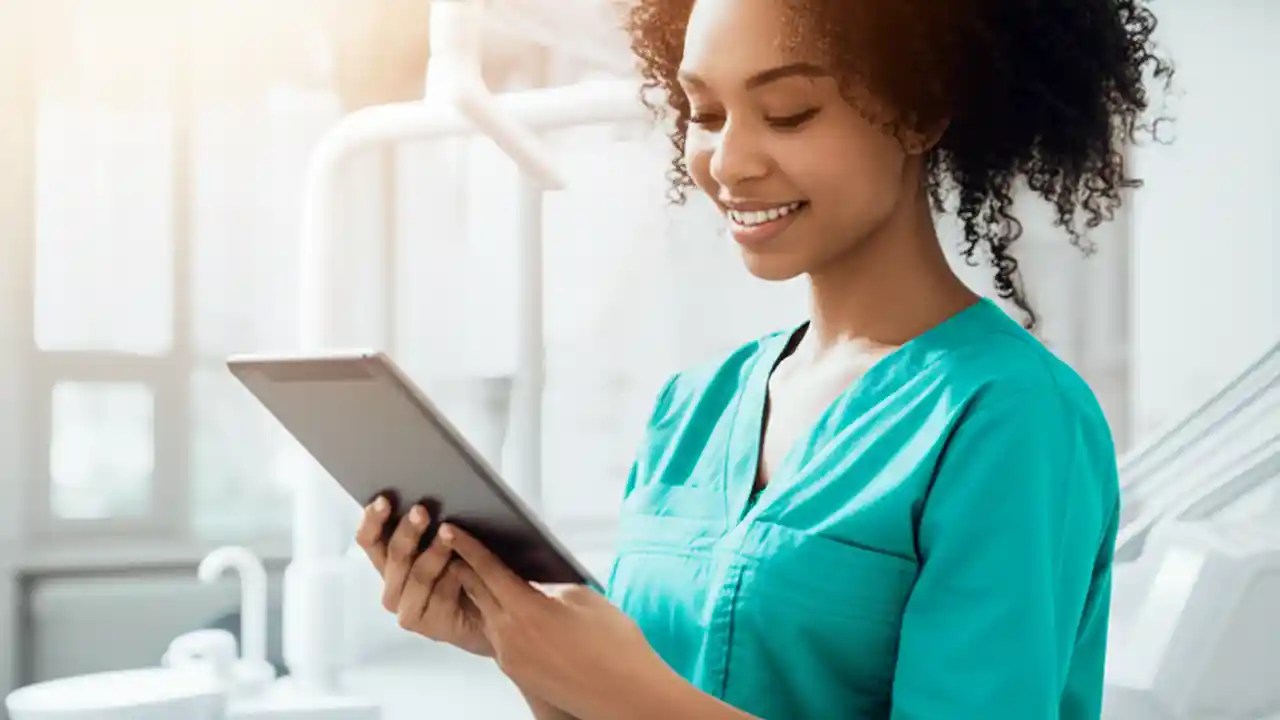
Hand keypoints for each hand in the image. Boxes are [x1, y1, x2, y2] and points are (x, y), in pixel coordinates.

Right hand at [354, 496, 492, 657]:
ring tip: (448, 533)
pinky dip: (451, 578)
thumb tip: (430, 502)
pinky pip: (436, 595)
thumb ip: (434, 527)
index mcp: (391, 559)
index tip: (384, 500)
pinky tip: (461, 566)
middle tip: (422, 511)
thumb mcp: (450, 543)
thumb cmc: (468, 571)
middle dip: (407, 530)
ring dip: (433, 552)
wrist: (489, 614)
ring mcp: (403, 604)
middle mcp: (392, 582)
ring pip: (416, 574)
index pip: (370, 538)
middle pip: (393, 553)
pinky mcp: (419, 622)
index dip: (373, 520)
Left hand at [441, 523, 678, 718]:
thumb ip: (550, 585)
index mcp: (526, 609)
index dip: (467, 546)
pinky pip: (498, 638)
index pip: (486, 569)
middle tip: (456, 549)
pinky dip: (498, 620)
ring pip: (486, 617)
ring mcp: (509, 657)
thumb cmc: (613, 645)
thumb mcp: (583, 598)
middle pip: (476, 592)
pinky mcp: (516, 672)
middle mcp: (509, 634)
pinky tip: (509, 612)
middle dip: (466, 569)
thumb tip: (533, 581)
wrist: (623, 694)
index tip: (450, 531)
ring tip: (483, 578)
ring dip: (481, 596)